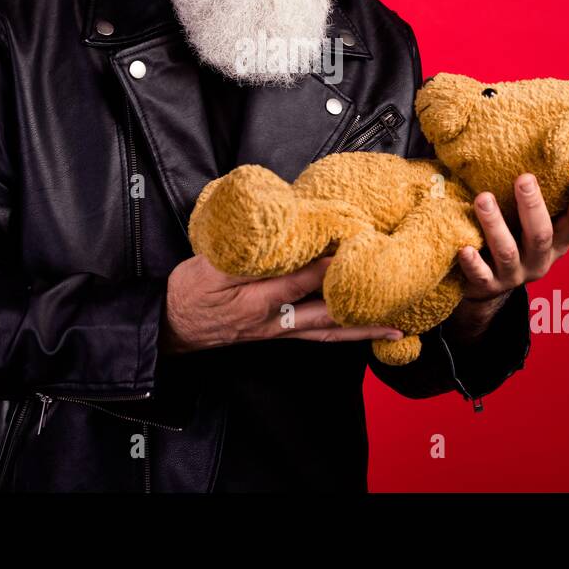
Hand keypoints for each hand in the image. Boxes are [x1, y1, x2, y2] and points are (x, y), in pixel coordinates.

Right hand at [160, 254, 403, 354]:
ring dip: (361, 329)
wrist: (172, 328)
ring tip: (395, 327)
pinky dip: (342, 333)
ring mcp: (278, 330)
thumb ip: (239, 253)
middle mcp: (274, 321)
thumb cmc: (188, 293)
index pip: (300, 280)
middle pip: (325, 313)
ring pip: (327, 330)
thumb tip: (271, 233)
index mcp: (255, 300)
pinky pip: (317, 335)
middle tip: (394, 294)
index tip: (354, 244)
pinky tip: (363, 331)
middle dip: (360, 303)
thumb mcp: (205, 269)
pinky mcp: (279, 333)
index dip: (327, 264)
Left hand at [445, 170, 568, 343]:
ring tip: (482, 199)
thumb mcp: (528, 221)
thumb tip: (533, 142)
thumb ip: (534, 197)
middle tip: (523, 178)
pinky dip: (473, 262)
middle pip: (541, 235)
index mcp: (557, 242)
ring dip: (495, 224)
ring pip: (507, 251)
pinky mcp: (488, 286)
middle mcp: (540, 260)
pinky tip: (464, 248)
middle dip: (532, 206)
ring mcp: (514, 275)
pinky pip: (481, 275)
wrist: (486, 285)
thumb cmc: (511, 236)